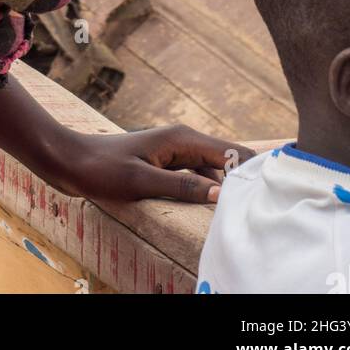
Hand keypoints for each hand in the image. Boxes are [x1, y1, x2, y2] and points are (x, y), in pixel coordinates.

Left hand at [46, 124, 255, 204]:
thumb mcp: (143, 182)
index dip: (256, 167)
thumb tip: (222, 193)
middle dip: (244, 180)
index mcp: (182, 138)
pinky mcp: (165, 165)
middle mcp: (183, 141)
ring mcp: (174, 153)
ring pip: (213, 170)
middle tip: (265, 207)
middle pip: (227, 160)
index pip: (232, 151)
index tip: (280, 185)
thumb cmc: (102, 168)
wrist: (70, 161)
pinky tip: (213, 209)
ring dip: (225, 187)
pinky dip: (206, 190)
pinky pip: (196, 177)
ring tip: (245, 211)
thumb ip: (183, 186)